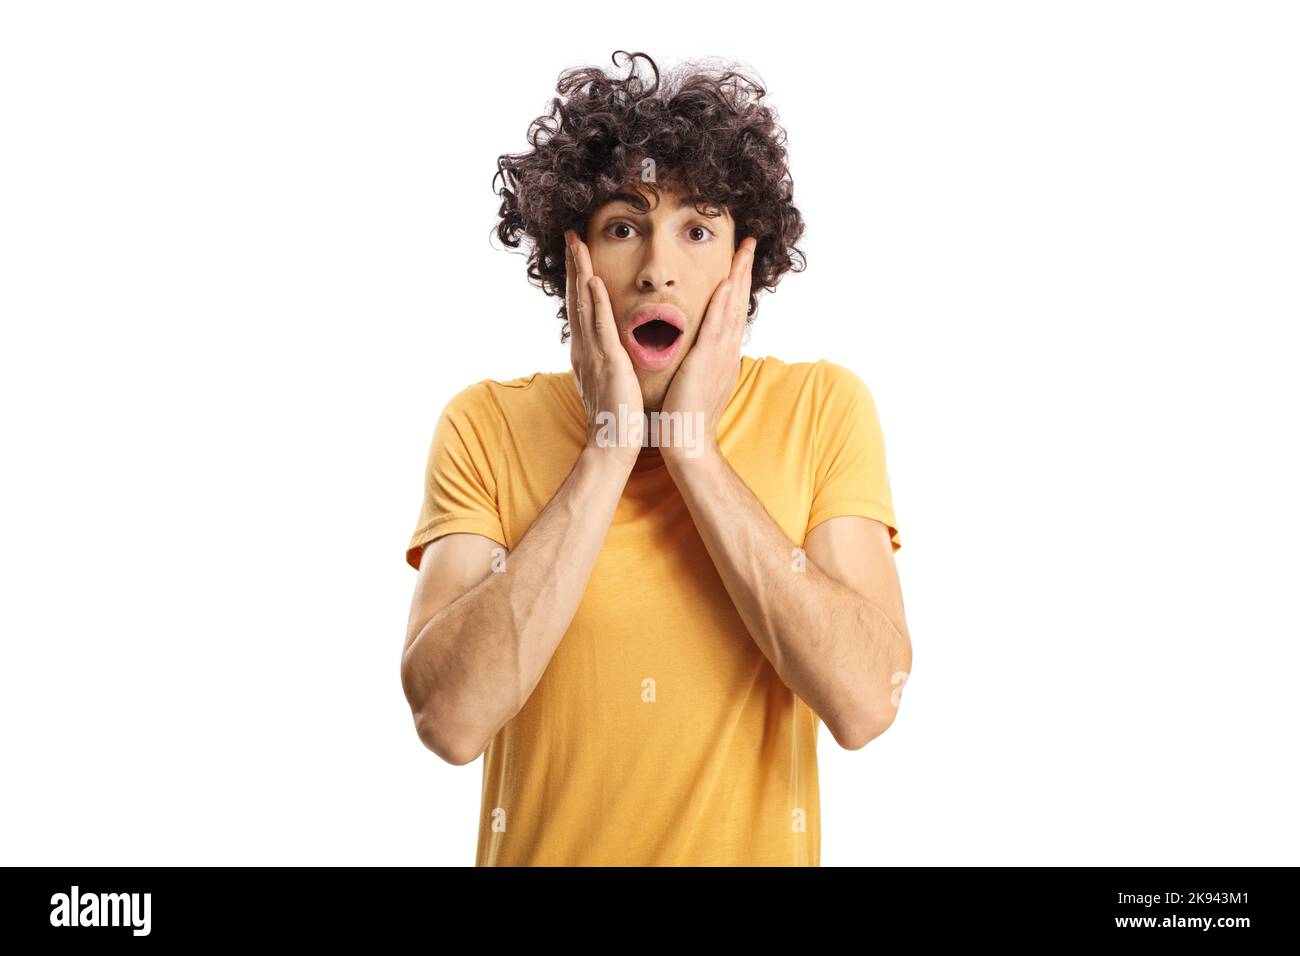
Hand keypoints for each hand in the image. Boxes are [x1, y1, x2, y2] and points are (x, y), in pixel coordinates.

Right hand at [566, 228, 644, 463]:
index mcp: (587, 351)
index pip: (582, 307)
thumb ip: (610, 359)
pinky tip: (592, 281)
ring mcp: (593, 354)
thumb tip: (615, 346)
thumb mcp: (611, 379)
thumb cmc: (617, 416)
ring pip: (584, 305)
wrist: (613, 444)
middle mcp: (584, 348)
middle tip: (570, 235)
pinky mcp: (607, 362)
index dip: (578, 277)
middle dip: (573, 265)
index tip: (577, 252)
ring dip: (580, 272)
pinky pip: (600, 327)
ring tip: (576, 245)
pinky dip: (595, 302)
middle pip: (576, 298)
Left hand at [657, 236, 756, 463]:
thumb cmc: (687, 416)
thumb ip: (700, 362)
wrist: (688, 441)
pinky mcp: (706, 362)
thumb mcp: (697, 381)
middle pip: (738, 303)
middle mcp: (725, 351)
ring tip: (743, 250)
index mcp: (721, 355)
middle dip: (743, 271)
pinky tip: (726, 283)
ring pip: (732, 308)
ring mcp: (719, 355)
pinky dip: (723, 305)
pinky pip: (716, 327)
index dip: (737, 285)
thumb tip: (698, 350)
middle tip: (749, 242)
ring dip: (737, 277)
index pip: (732, 312)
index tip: (739, 261)